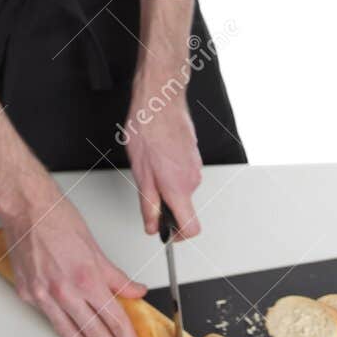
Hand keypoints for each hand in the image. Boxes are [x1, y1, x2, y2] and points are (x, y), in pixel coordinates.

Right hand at [0, 183, 148, 336]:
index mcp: (86, 278)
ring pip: (70, 332)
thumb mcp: (95, 248)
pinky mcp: (28, 294)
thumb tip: (135, 291)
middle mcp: (64, 291)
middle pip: (95, 332)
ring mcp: (43, 295)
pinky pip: (50, 317)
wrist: (25, 209)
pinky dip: (63, 328)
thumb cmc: (58, 220)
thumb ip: (116, 276)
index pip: (114, 319)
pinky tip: (72, 335)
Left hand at [123, 82, 202, 240]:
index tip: (167, 234)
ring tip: (149, 168)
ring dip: (166, 185)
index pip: (192, 228)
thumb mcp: (140, 173)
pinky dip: (171, 172)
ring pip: (182, 188)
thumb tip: (151, 225)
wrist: (160, 100)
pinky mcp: (194, 155)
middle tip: (146, 191)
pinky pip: (183, 173)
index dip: (179, 237)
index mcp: (179, 187)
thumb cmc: (148, 129)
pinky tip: (157, 157)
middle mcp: (192, 179)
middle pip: (184, 207)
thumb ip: (148, 204)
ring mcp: (196, 166)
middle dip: (166, 205)